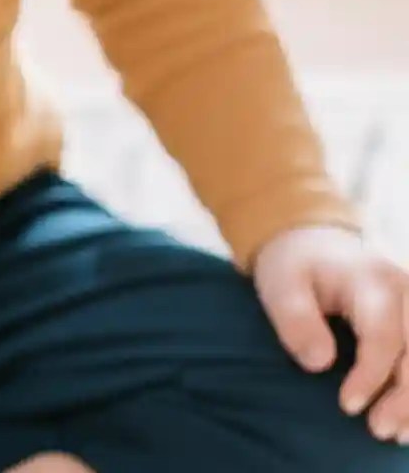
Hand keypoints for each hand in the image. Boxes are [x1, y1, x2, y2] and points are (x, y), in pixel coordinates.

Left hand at [254, 226, 408, 442]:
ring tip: (398, 434)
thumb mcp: (280, 285)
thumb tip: (319, 364)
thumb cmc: (294, 266)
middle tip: (379, 430)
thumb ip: (296, 321)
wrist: (314, 241)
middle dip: (406, 397)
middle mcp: (407, 290)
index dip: (371, 375)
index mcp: (373, 280)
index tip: (347, 406)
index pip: (384, 334)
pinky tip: (408, 420)